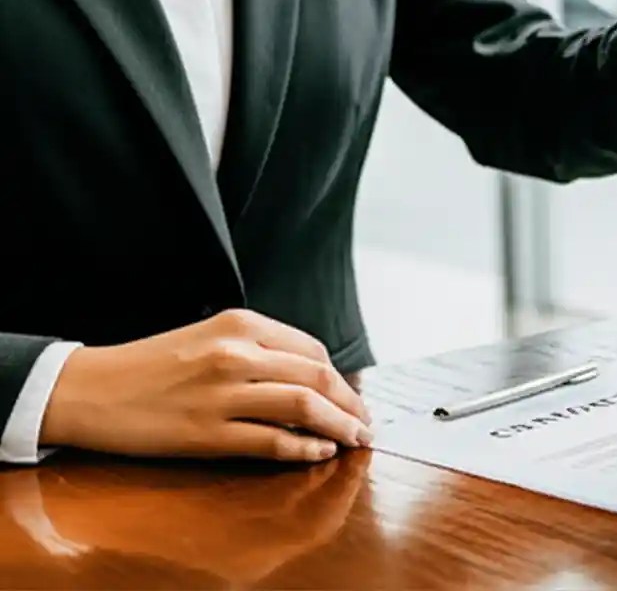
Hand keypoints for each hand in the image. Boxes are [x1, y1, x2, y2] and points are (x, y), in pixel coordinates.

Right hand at [41, 309, 372, 461]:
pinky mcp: (206, 433)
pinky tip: (318, 452)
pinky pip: (272, 442)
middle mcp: (235, 354)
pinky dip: (304, 449)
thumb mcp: (209, 338)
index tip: (353, 398)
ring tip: (353, 440)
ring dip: (339, 426)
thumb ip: (259, 350)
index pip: (313, 351)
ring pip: (304, 407)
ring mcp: (222, 394)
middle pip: (318, 377)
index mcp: (240, 325)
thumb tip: (312, 379)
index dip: (341, 379)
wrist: (88, 389)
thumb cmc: (150, 366)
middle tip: (366, 424)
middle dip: (352, 405)